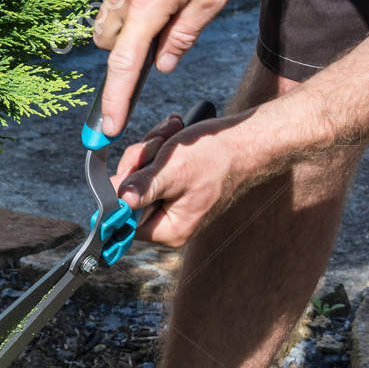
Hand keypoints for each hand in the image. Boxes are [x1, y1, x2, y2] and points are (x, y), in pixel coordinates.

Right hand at [94, 0, 237, 135]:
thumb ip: (187, 32)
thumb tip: (165, 62)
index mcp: (150, 7)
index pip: (124, 66)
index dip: (114, 100)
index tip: (104, 127)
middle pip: (107, 41)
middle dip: (122, 46)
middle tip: (154, 29)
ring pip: (107, 10)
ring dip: (126, 12)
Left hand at [112, 110, 254, 246]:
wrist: (248, 140)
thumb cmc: (218, 156)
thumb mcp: (174, 171)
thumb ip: (144, 188)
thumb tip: (120, 202)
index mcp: (170, 230)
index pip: (124, 219)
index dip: (122, 190)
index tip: (136, 167)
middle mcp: (170, 222)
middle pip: (128, 195)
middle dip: (139, 163)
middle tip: (157, 145)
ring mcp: (171, 204)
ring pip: (138, 177)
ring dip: (150, 151)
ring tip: (170, 137)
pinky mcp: (174, 188)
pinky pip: (152, 169)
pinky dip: (159, 149)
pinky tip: (172, 137)